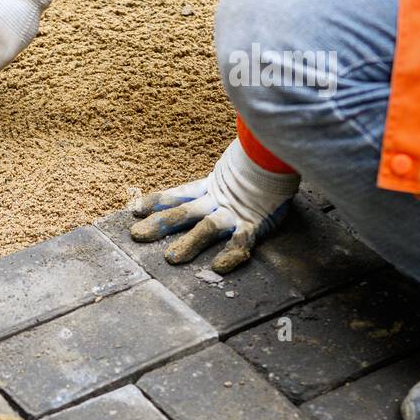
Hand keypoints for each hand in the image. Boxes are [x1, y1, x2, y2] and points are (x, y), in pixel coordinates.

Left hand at [130, 139, 299, 272]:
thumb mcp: (234, 167)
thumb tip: (207, 167)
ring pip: (207, 228)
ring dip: (189, 243)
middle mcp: (218, 200)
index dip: (157, 201)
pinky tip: (218, 267)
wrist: (285, 152)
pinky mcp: (254, 223)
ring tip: (171, 258)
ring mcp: (235, 212)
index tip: (134, 209)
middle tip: (137, 235)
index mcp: (211, 187)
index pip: (178, 195)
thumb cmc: (262, 159)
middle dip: (160, 224)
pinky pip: (241, 242)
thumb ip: (221, 173)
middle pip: (183, 213)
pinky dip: (230, 255)